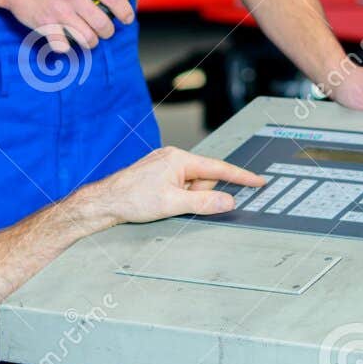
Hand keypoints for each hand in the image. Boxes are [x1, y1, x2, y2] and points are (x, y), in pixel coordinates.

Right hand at [0, 0, 135, 51]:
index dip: (125, 12)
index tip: (127, 19)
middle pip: (103, 24)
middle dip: (108, 32)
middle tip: (104, 31)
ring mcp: (59, 12)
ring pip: (87, 39)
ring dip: (90, 42)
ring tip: (87, 38)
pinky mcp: (45, 25)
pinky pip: (63, 47)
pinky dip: (66, 47)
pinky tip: (64, 41)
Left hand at [90, 145, 266, 224]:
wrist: (105, 202)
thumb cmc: (131, 198)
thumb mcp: (172, 204)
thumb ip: (203, 203)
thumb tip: (227, 202)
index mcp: (179, 159)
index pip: (218, 168)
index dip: (240, 176)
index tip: (258, 181)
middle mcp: (173, 158)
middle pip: (204, 180)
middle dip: (198, 196)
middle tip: (178, 204)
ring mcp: (165, 167)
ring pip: (191, 186)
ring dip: (185, 199)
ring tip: (162, 204)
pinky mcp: (159, 176)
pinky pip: (180, 188)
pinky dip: (177, 198)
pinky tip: (160, 203)